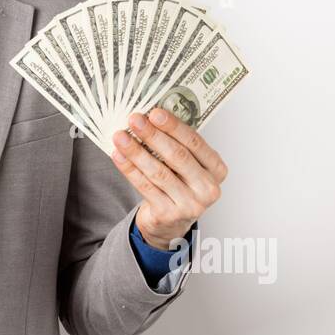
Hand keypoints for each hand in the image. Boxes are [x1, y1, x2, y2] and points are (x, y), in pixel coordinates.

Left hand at [110, 105, 227, 249]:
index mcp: (217, 169)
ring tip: (120, 136)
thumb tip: (149, 117)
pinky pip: (145, 186)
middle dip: (153, 135)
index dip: (174, 126)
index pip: (195, 142)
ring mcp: (190, 204)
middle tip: (135, 120)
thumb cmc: (179, 184)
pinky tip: (118, 155)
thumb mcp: (188, 166)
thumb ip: (176, 144)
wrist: (171, 222)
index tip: (155, 113)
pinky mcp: (168, 214)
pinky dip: (129, 169)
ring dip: (136, 151)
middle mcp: (208, 188)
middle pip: (178, 156)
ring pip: (158, 172)